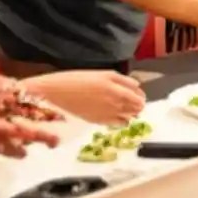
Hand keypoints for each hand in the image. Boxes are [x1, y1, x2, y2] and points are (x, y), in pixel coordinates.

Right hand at [23, 70, 145, 125]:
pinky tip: (117, 116)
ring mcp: (107, 113)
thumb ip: (122, 80)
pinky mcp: (98, 122)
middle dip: (137, 105)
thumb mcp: (102, 74)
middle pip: (136, 108)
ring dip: (130, 113)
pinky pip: (117, 124)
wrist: (56, 93)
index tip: (139, 96)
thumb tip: (137, 86)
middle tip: (134, 103)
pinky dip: (121, 121)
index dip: (140, 96)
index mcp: (115, 87)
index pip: (138, 96)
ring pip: (129, 117)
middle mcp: (114, 102)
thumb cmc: (76, 79)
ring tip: (125, 109)